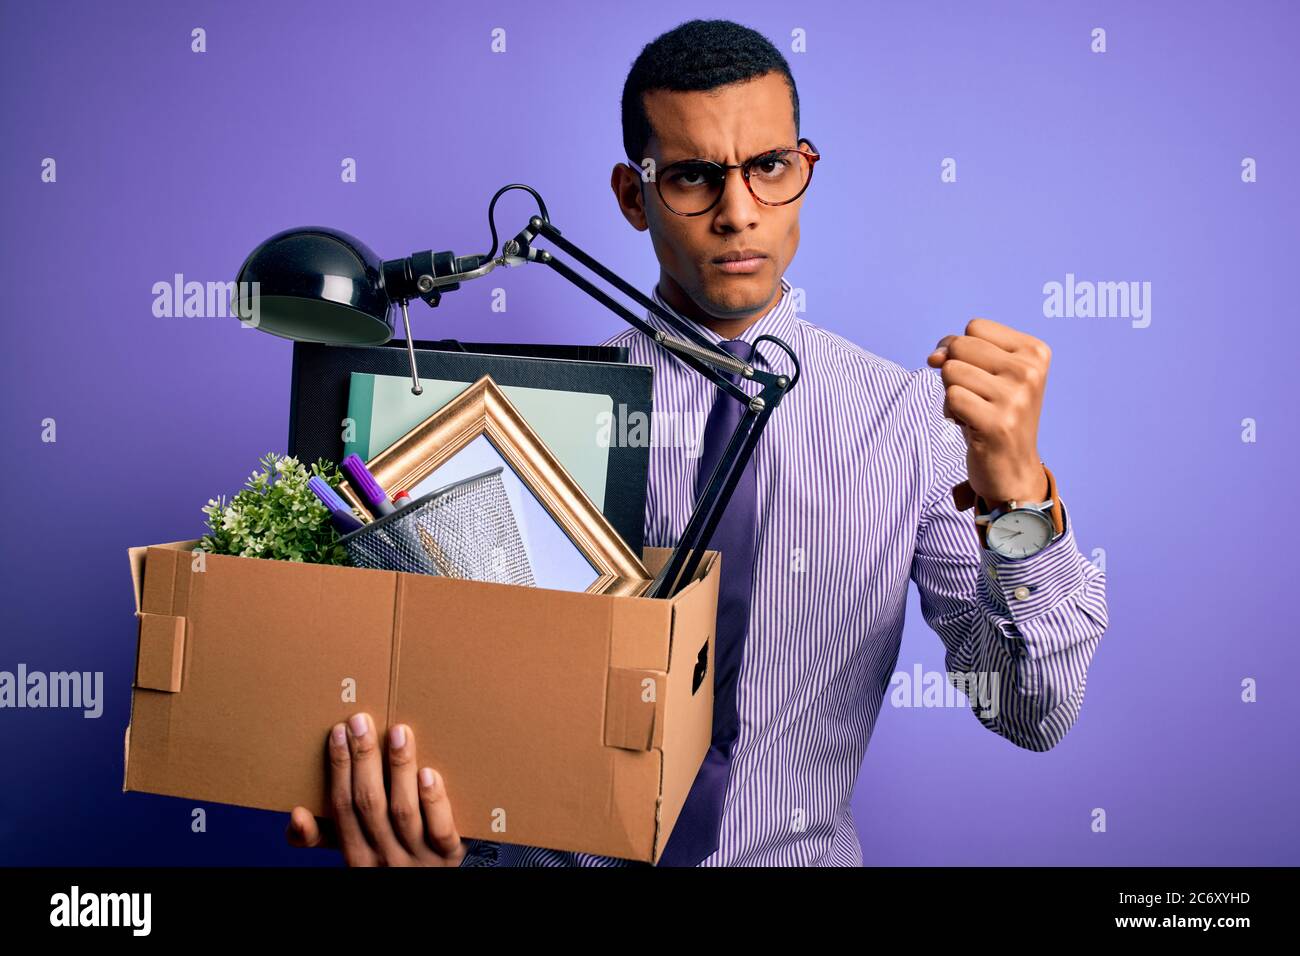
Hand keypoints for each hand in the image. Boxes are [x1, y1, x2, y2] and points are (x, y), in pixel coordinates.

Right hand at [286, 712, 466, 866]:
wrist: (441, 885)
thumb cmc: (392, 860)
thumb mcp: (359, 852)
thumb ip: (327, 835)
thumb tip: (297, 813)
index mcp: (357, 855)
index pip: (342, 806)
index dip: (339, 768)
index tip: (339, 731)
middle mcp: (384, 858)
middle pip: (368, 803)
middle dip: (363, 758)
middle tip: (361, 720)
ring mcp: (419, 859)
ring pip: (403, 811)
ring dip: (399, 768)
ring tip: (399, 732)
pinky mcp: (450, 857)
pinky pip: (439, 830)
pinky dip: (432, 801)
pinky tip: (429, 772)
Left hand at [927, 318, 1051, 509]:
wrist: (1013, 470)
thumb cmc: (994, 415)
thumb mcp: (985, 373)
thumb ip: (959, 351)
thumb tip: (934, 356)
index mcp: (1035, 352)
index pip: (975, 327)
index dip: (962, 350)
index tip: (980, 376)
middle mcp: (1030, 372)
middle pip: (960, 346)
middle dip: (956, 372)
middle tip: (978, 398)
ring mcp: (1016, 398)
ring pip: (951, 371)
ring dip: (953, 395)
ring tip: (976, 413)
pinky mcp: (998, 423)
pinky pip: (951, 398)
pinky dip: (952, 413)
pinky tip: (972, 427)